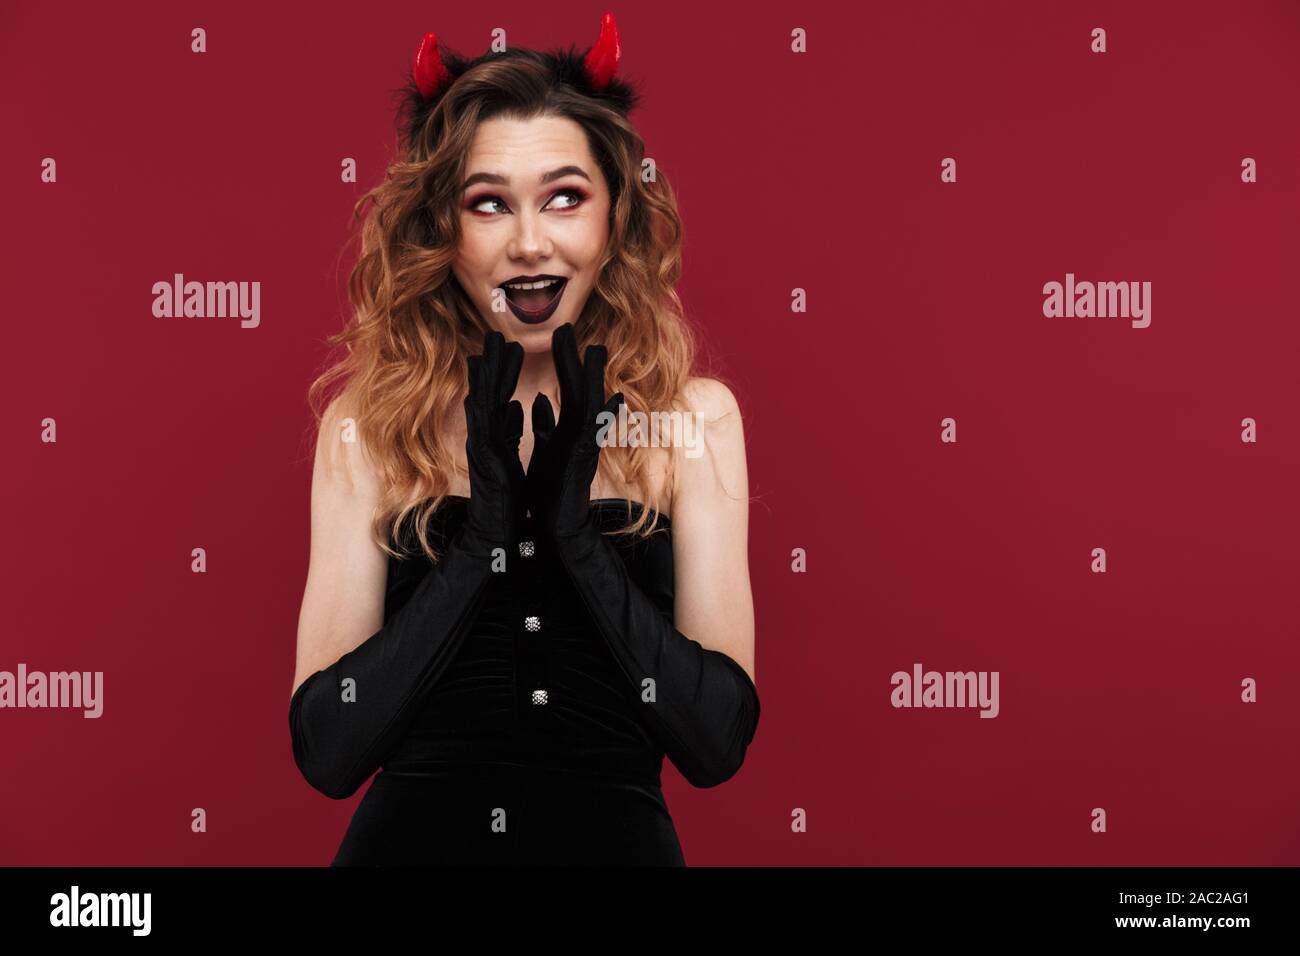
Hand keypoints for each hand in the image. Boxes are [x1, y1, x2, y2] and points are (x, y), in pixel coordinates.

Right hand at [462, 331, 527, 549]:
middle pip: (487, 392)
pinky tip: (483, 390)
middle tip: (494, 335)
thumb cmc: (504, 495)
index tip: (506, 345)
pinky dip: (484, 408)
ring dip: (488, 376)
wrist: (496, 528)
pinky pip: (483, 428)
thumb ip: (510, 430)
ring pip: (483, 402)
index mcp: (494, 433)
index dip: (502, 370)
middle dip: (492, 363)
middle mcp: (484, 435)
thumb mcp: (511, 455)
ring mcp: (481, 446)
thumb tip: (513, 407)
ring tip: (493, 350)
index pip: (498, 395)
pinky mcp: (485, 459)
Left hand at [526, 323, 622, 544]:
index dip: (564, 359)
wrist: (557, 527)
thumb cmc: (551, 492)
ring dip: (591, 378)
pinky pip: (594, 434)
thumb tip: (541, 400)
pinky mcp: (585, 461)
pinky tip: (615, 398)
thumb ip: (546, 425)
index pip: (568, 386)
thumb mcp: (544, 449)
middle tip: (567, 327)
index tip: (562, 332)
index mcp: (568, 427)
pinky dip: (603, 416)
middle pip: (578, 387)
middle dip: (572, 358)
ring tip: (595, 350)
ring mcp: (585, 446)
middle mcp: (580, 433)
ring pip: (589, 404)